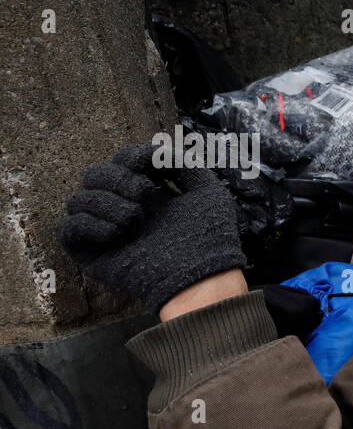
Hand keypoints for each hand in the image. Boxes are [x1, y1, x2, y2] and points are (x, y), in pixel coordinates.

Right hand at [57, 141, 246, 312]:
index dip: (129, 156)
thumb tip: (149, 152)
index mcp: (147, 193)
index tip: (148, 165)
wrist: (202, 275)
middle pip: (94, 175)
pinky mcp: (92, 254)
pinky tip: (117, 231)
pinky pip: (66, 228)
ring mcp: (105, 231)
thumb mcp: (207, 190)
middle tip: (144, 196)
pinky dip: (87, 223)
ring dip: (104, 201)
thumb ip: (183, 162)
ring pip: (76, 199)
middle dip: (117, 178)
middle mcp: (122, 209)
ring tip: (134, 218)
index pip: (119, 161)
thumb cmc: (209, 236)